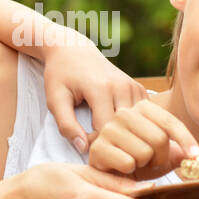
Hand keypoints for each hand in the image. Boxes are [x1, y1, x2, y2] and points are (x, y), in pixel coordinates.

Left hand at [41, 36, 144, 155]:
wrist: (74, 50)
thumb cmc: (61, 75)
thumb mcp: (55, 99)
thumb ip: (66, 125)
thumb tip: (84, 149)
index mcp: (101, 88)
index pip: (106, 130)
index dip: (95, 144)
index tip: (84, 144)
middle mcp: (122, 86)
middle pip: (125, 129)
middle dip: (112, 141)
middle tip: (97, 143)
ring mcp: (134, 87)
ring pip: (138, 125)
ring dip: (124, 135)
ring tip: (106, 134)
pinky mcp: (140, 89)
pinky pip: (143, 117)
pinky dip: (134, 126)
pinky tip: (119, 127)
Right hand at [89, 99, 198, 179]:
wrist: (110, 172)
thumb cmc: (140, 161)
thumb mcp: (165, 154)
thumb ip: (185, 153)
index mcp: (143, 107)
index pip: (171, 122)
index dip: (186, 140)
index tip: (196, 156)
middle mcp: (124, 113)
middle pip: (159, 139)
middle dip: (161, 157)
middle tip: (152, 162)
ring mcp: (108, 129)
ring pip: (144, 153)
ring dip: (144, 165)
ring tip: (136, 163)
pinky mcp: (98, 147)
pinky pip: (128, 163)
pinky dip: (130, 171)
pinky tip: (122, 169)